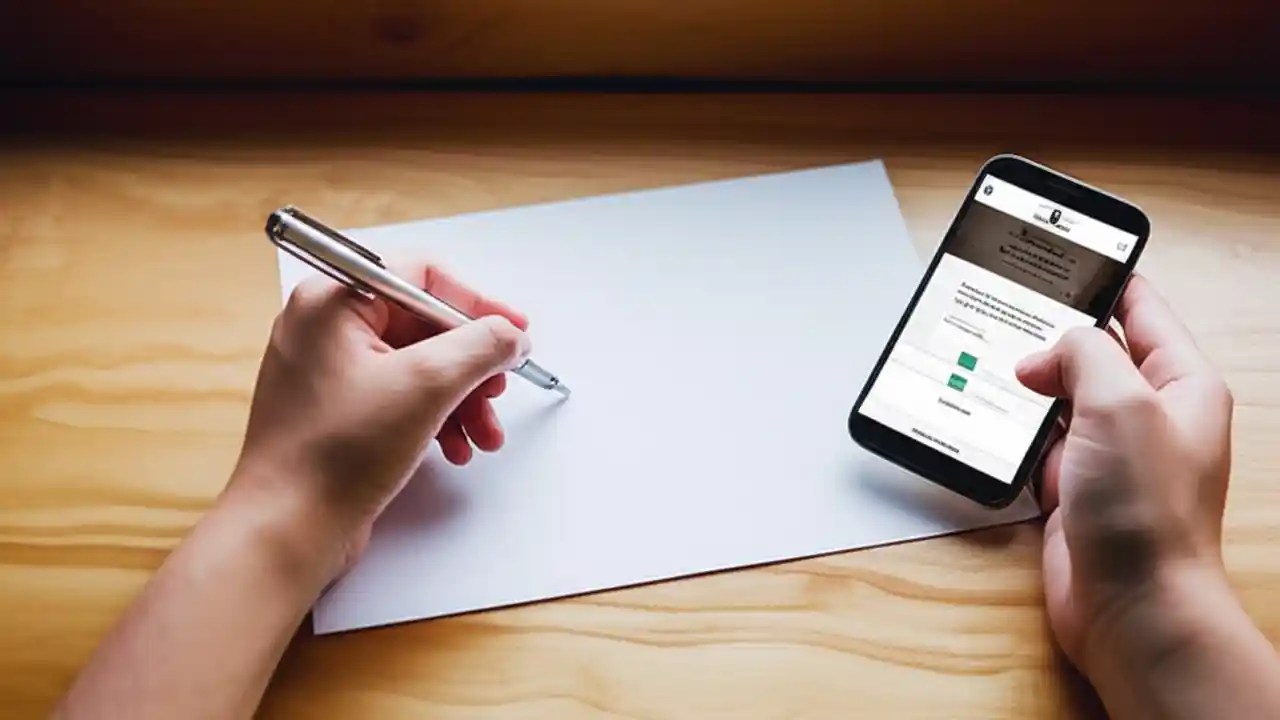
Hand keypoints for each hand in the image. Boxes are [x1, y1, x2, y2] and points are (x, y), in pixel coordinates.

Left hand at [231, 259, 529, 579]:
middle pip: (425, 324)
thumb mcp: (427, 385)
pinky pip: (400, 396)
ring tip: (483, 435)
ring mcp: (328, 371)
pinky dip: (435, 417)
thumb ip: (480, 345)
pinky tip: (454, 448)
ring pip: (419, 365)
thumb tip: (509, 334)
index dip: (477, 302)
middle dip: (471, 364)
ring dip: (461, 398)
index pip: (422, 275)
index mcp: (332, 301)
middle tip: (496, 390)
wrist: (287, 529)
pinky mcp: (337, 410)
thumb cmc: (333, 455)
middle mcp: (324, 328)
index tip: (513, 330)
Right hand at [1015, 275, 1233, 670]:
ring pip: (1061, 397)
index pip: (1142, 309)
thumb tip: (1045, 353)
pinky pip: (1040, 442)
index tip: (1061, 258)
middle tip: (1007, 311)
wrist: (1132, 606)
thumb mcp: (1121, 403)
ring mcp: (1110, 452)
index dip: (1103, 280)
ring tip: (994, 364)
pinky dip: (1016, 431)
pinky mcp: (1075, 486)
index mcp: (1181, 384)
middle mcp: (1147, 415)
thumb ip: (1084, 353)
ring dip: (1029, 386)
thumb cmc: (1147, 513)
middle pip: (1094, 352)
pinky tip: (993, 420)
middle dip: (1051, 336)